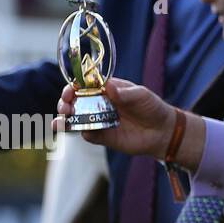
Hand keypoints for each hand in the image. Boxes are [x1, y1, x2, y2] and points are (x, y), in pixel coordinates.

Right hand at [57, 78, 175, 157]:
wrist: (162, 131)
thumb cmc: (152, 107)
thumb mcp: (141, 95)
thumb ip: (125, 93)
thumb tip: (108, 87)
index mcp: (107, 89)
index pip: (84, 85)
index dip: (73, 87)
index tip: (70, 91)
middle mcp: (98, 104)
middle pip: (74, 102)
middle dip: (64, 103)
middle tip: (65, 107)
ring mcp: (98, 120)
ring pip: (75, 119)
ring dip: (64, 119)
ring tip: (60, 121)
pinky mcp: (102, 136)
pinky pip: (87, 134)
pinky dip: (81, 132)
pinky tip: (81, 131)